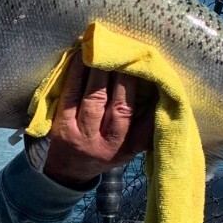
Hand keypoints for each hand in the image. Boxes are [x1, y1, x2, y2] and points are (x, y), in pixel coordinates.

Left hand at [43, 57, 155, 188]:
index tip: (161, 81)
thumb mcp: (126, 148)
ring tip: (105, 50)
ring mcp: (82, 136)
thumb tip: (158, 92)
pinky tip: (81, 57)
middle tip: (130, 54)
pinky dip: (77, 74)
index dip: (155, 105)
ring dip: (102, 71)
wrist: (65, 172)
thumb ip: (142, 127)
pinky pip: (71, 95)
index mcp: (127, 149)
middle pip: (121, 108)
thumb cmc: (102, 151)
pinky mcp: (61, 127)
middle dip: (126, 79)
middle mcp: (107, 145)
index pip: (147, 127)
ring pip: (96, 98)